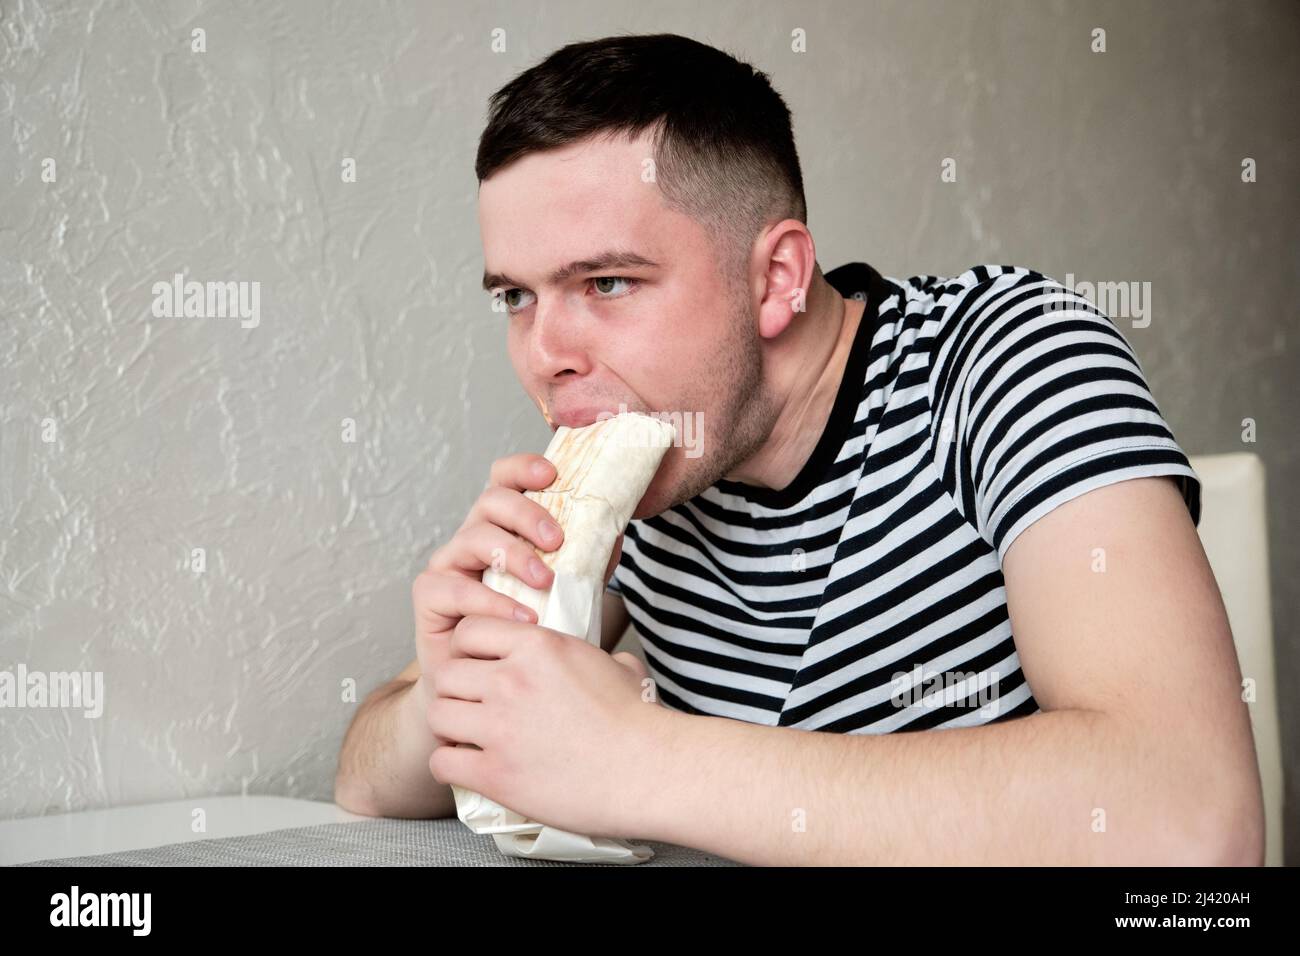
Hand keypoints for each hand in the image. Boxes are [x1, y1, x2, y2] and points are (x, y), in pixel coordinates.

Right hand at [411, 453, 563, 744]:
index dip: (523, 468)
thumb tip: (616, 533)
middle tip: (557, 540)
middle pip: (490, 500)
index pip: (505, 480)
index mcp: (503, 526)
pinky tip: (522, 616)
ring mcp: (448, 564)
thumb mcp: (565, 589)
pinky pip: (456, 588)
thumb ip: (584, 560)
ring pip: (472, 537)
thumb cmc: (528, 633)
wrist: (487, 686)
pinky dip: (492, 601)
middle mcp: (472, 537)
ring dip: (513, 555)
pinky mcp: (430, 597)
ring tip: (545, 582)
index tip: (552, 473)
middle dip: (526, 513)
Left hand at [426, 614, 670, 836]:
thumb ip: (598, 658)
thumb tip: (611, 662)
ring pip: (438, 713)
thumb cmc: (638, 722)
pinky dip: (451, 764)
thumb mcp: (618, 668)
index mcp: (538, 646)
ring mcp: (499, 726)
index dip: (470, 650)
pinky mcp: (495, 772)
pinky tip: (471, 767)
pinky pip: (442, 761)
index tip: (481, 667)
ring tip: (470, 736)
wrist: (647, 771)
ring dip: (450, 726)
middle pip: (446, 673)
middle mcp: (511, 680)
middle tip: (474, 705)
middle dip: (457, 689)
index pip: (469, 630)